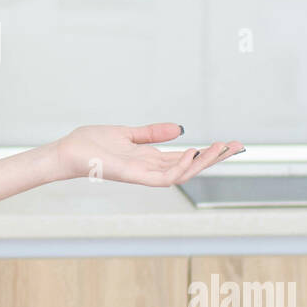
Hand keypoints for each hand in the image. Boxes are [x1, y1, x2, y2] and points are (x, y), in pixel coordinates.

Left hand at [53, 122, 243, 186]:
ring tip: (221, 148)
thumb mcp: (127, 133)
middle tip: (237, 146)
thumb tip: (179, 128)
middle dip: (215, 158)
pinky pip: (164, 177)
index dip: (209, 152)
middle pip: (191, 167)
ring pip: (183, 174)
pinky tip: (193, 153)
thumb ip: (152, 133)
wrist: (68, 152)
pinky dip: (180, 167)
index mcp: (150, 159)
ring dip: (203, 162)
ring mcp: (144, 175)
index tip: (230, 143)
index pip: (186, 158)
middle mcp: (150, 169)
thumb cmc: (91, 144)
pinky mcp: (134, 176)